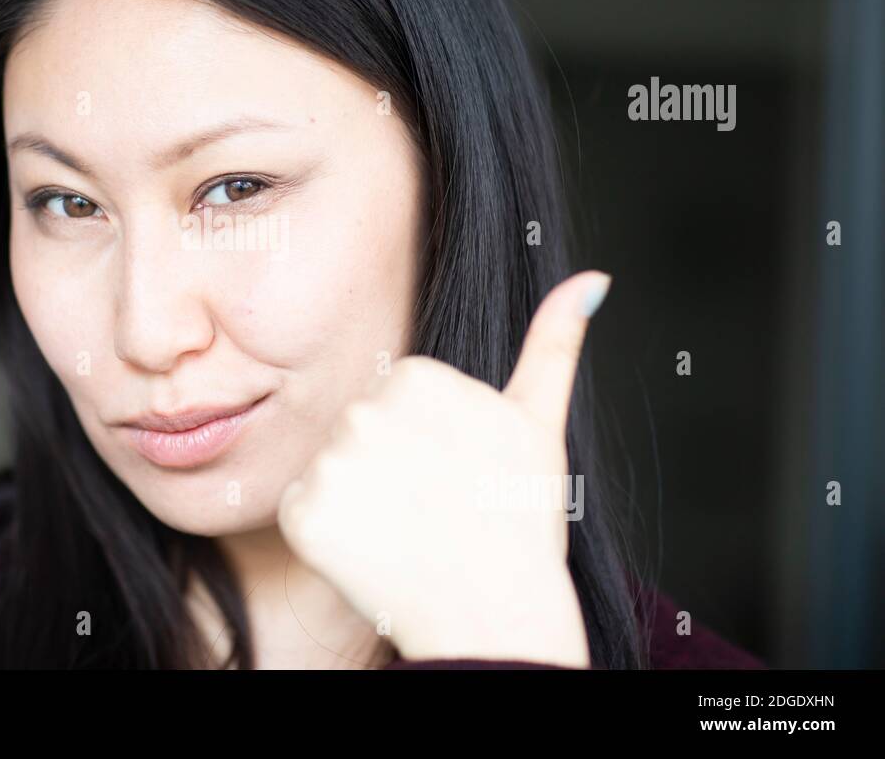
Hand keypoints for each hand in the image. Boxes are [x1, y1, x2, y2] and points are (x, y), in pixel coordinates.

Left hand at [277, 271, 611, 667]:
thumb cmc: (519, 520)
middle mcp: (367, 409)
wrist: (495, 615)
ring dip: (356, 501)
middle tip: (431, 508)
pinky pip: (301, 511)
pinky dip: (327, 536)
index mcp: (418, 376)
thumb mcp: (540, 423)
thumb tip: (593, 280)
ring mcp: (332, 462)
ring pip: (329, 469)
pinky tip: (369, 552)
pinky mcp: (302, 513)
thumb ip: (554, 343)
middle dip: (387, 467)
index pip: (396, 398)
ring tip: (405, 531)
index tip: (452, 474)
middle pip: (358, 430)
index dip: (423, 443)